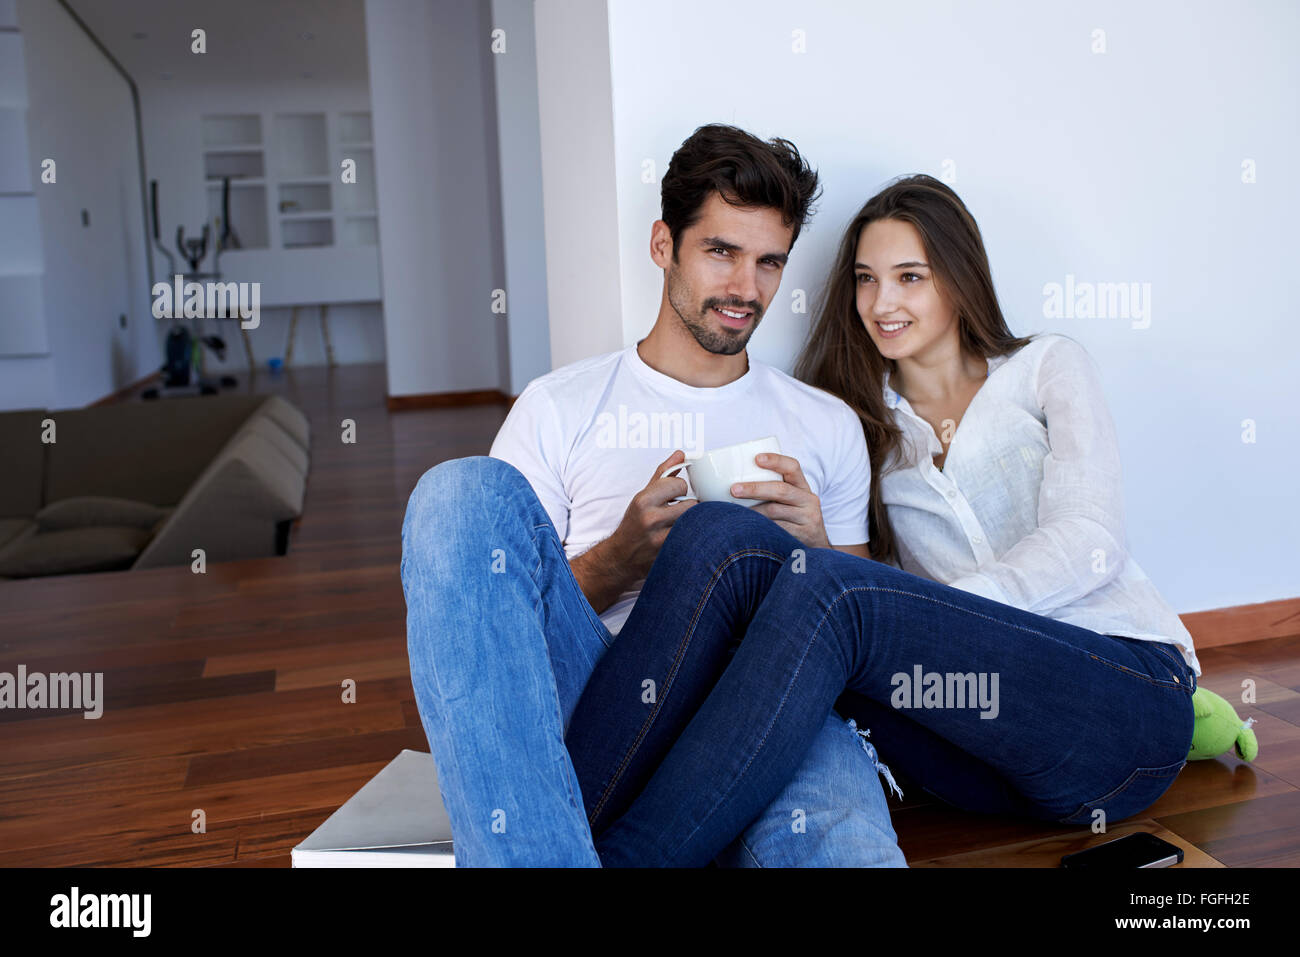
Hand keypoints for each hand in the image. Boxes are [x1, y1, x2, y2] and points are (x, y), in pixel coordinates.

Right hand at [605, 449, 698, 579]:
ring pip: (695, 523)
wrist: (621, 557)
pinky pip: (693, 540)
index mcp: (643, 500)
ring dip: (694, 522)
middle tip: (681, 511)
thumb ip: (663, 473)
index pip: (680, 485)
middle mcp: (650, 519)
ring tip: (684, 523)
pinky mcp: (669, 555)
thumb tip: (681, 454)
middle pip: (692, 505)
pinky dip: (692, 537)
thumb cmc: (635, 522)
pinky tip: (684, 537)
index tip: (676, 495)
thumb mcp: (644, 495)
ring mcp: (659, 539)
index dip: (681, 490)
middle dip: (690, 507)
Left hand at [730, 452, 830, 548]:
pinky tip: (746, 528)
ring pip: (775, 512)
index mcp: (802, 486)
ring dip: (752, 511)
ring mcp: (807, 518)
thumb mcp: (789, 499)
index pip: (792, 467)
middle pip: (781, 490)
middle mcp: (808, 500)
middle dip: (755, 488)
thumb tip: (725, 481)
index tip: (756, 458)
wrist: (817, 544)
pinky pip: (776, 531)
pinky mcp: (803, 536)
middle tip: (734, 489)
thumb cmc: (792, 517)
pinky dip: (759, 528)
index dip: (776, 460)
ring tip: (733, 512)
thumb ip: (768, 488)